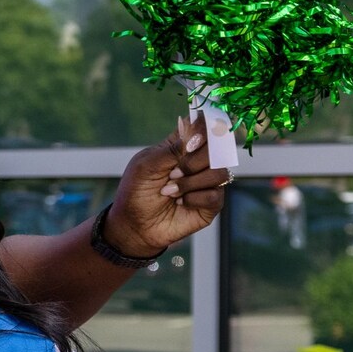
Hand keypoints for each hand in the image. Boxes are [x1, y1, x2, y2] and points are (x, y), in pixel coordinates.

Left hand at [104, 113, 228, 257]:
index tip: (196, 137)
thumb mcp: (147, 166)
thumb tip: (196, 130)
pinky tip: (180, 202)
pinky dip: (194, 198)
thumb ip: (172, 148)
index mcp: (181, 146)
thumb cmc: (136, 192)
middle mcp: (198, 161)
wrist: (133, 225)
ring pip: (218, 172)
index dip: (206, 126)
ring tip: (169, 191)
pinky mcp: (211, 203)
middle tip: (172, 174)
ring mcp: (206, 182)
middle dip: (193, 162)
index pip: (203, 126)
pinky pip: (215, 195)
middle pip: (216, 149)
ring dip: (191, 183)